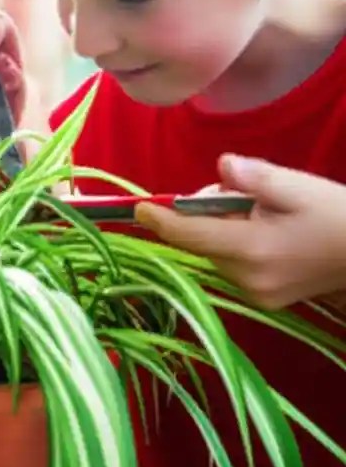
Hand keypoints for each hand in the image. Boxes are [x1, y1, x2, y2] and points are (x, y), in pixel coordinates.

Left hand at [135, 154, 345, 309]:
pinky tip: (269, 233)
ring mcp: (256, 293)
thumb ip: (253, 177)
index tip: (139, 207)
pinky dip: (237, 244)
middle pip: (201, 241)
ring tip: (264, 212)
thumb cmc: (338, 215)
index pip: (190, 235)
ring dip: (223, 228)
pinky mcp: (264, 299)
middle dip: (207, 213)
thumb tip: (221, 167)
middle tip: (241, 192)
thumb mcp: (298, 186)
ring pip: (215, 251)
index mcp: (252, 249)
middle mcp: (247, 278)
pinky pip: (232, 264)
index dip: (161, 220)